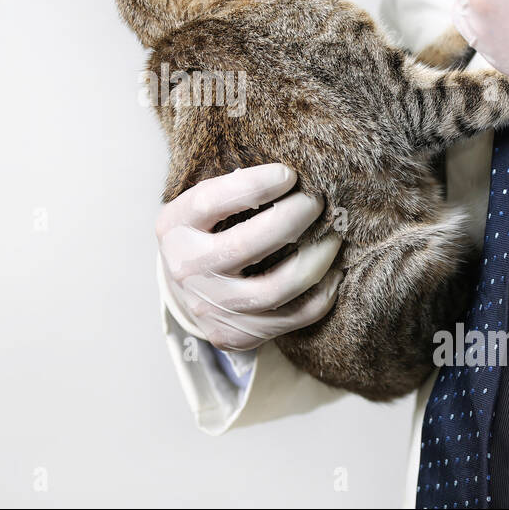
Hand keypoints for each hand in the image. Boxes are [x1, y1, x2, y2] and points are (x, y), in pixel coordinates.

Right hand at [155, 163, 341, 351]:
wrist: (185, 290)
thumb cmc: (206, 233)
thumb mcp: (202, 207)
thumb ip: (234, 190)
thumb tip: (292, 176)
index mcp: (175, 227)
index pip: (211, 202)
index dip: (253, 186)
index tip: (289, 175)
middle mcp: (187, 269)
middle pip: (246, 245)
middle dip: (292, 219)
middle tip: (316, 202)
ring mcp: (209, 307)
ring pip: (276, 288)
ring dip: (315, 259)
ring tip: (333, 238)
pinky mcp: (234, 334)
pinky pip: (291, 317)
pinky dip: (321, 294)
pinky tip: (331, 272)